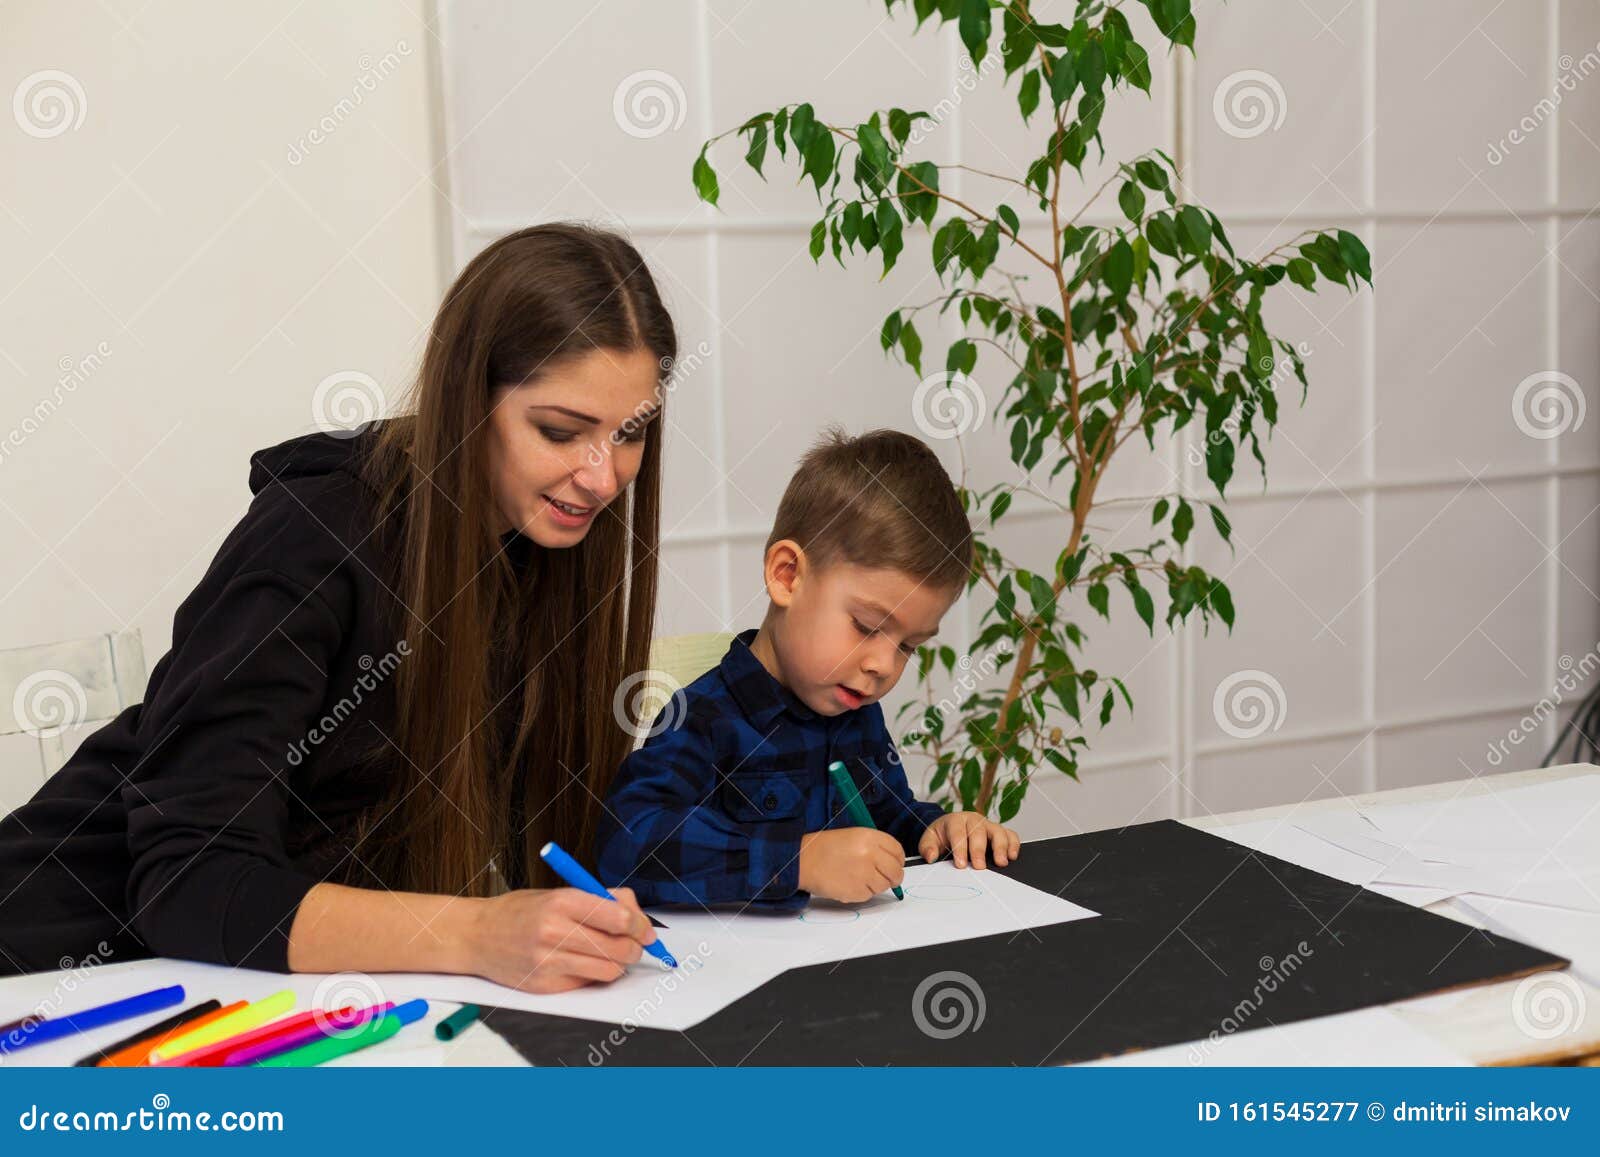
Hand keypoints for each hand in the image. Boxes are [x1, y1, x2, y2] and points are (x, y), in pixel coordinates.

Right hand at [465, 886, 656, 992]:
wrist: (477, 935)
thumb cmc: (520, 911)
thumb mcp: (559, 892)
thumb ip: (599, 900)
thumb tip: (637, 914)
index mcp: (562, 901)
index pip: (619, 917)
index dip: (641, 925)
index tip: (646, 929)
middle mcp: (555, 931)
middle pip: (619, 948)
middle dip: (636, 947)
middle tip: (635, 943)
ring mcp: (549, 961)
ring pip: (609, 970)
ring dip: (618, 964)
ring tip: (610, 953)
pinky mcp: (545, 985)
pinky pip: (587, 983)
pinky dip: (594, 975)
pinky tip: (583, 962)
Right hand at [798, 828, 905, 902]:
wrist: (803, 860)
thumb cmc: (825, 848)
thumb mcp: (853, 836)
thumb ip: (875, 846)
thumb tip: (892, 862)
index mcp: (869, 837)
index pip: (897, 851)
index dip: (898, 860)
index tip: (896, 864)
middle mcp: (870, 854)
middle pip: (896, 871)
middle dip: (894, 877)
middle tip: (888, 879)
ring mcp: (864, 874)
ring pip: (883, 885)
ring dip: (876, 885)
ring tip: (858, 877)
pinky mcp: (856, 891)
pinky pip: (869, 895)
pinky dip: (862, 892)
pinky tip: (849, 882)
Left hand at [918, 812, 1020, 868]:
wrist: (950, 827)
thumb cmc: (942, 835)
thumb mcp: (929, 839)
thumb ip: (927, 847)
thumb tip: (931, 857)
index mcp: (955, 820)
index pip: (958, 832)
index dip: (960, 848)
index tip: (960, 864)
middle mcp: (973, 820)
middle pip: (979, 832)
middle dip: (979, 850)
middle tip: (979, 867)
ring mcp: (988, 825)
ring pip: (998, 831)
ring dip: (1000, 847)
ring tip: (1001, 862)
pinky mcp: (999, 831)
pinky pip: (1010, 834)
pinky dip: (1013, 844)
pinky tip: (1012, 856)